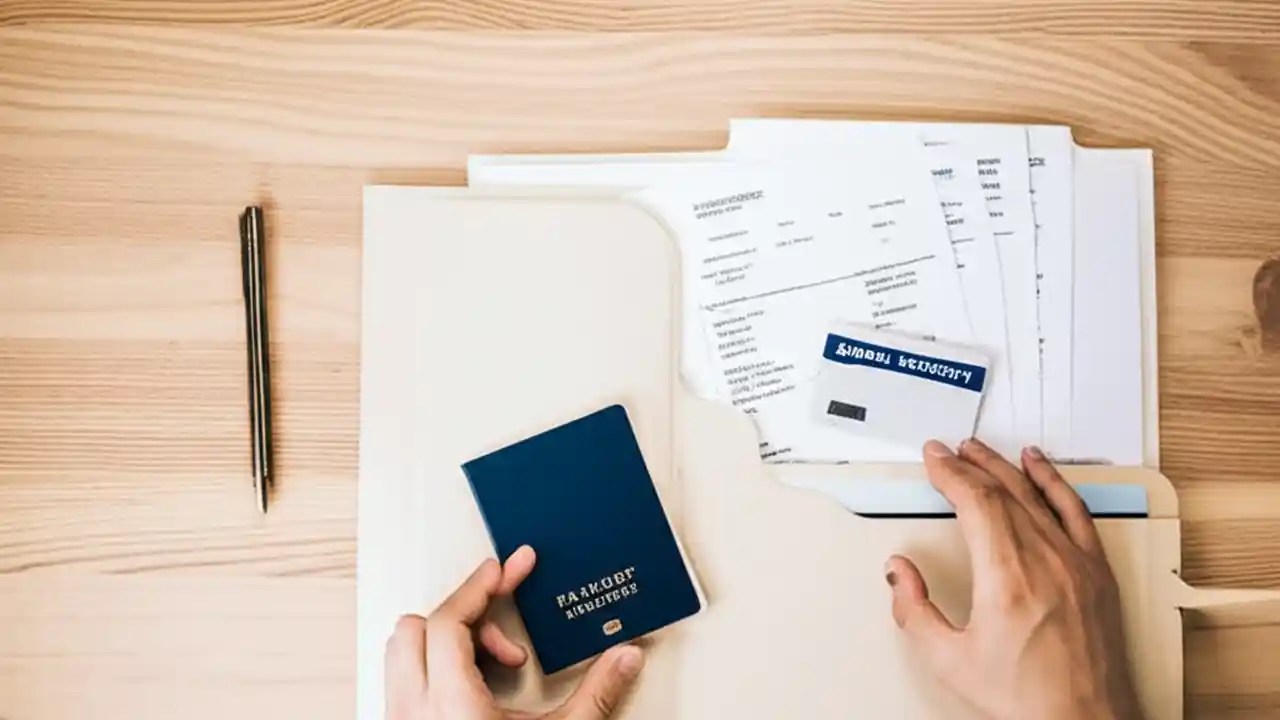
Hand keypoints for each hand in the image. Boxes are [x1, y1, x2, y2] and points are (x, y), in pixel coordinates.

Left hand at [386, 546, 644, 719]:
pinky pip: (404, 684)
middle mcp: (413, 713)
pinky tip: (476, 688)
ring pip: (403, 655)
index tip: (506, 568)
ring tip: (495, 661)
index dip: (479, 587)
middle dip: (464, 613)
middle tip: (506, 615)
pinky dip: (435, 670)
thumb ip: (595, 695)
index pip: (449, 621)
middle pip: (417, 628)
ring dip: (446, 642)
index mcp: (450, 707)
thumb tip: (624, 658)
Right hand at [886, 439, 1142, 719]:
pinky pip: (1074, 511)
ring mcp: (1076, 563)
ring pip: (1036, 495)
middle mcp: (1046, 561)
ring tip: (981, 451)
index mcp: (1008, 578)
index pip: (976, 501)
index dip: (950, 473)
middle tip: (947, 453)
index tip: (934, 460)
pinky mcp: (1097, 572)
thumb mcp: (949, 661)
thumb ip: (914, 611)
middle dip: (969, 466)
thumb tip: (899, 573)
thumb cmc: (1029, 701)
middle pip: (1003, 492)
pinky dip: (1054, 482)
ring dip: (1004, 467)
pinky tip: (1040, 467)